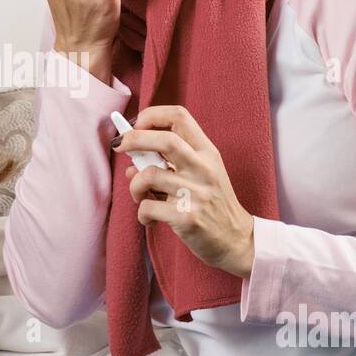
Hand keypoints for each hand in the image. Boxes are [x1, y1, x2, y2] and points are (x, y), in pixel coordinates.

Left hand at [115, 105, 256, 276]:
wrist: (237, 240)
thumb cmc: (213, 205)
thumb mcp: (200, 176)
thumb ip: (170, 165)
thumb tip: (131, 163)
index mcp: (207, 152)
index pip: (180, 116)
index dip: (152, 115)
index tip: (135, 124)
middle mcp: (203, 168)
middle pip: (164, 139)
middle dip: (133, 138)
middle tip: (119, 145)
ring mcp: (196, 193)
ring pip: (148, 175)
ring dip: (134, 186)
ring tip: (140, 197)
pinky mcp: (187, 218)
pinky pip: (148, 208)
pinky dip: (141, 214)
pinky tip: (150, 219)